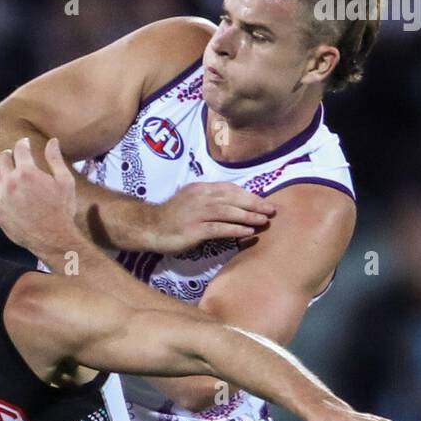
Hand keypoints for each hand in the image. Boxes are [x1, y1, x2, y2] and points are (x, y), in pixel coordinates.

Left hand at [0, 137, 80, 258]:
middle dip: (9, 155)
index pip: (20, 149)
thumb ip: (56, 159)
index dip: (23, 144)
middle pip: (3, 159)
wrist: (54, 238)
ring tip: (3, 173)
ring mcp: (1, 196)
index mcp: (27, 171)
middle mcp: (11, 181)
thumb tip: (52, 140)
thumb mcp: (65, 181)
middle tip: (13, 158)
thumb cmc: (62, 209)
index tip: (25, 144)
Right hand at [143, 182, 274, 252]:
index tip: (263, 201)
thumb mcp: (190, 201)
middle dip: (254, 204)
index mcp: (201, 188)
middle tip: (272, 210)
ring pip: (228, 211)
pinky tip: (247, 232)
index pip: (230, 188)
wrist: (149, 227)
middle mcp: (200, 197)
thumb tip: (231, 204)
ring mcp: (197, 213)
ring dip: (248, 216)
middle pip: (233, 198)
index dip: (248, 195)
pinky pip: (218, 228)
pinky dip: (235, 229)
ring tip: (264, 221)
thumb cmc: (171, 217)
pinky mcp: (194, 229)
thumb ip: (208, 200)